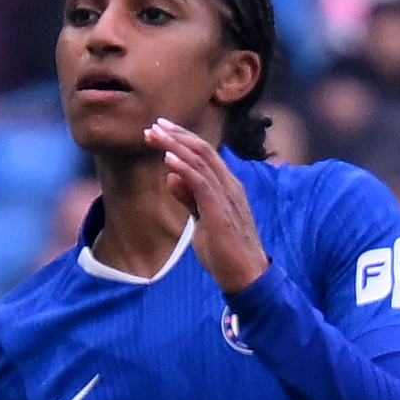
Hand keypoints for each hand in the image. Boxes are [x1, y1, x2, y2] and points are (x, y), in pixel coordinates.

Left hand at [145, 116, 270, 292]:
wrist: (245, 275)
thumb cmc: (224, 249)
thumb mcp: (201, 219)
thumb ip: (189, 197)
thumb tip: (171, 176)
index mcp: (226, 186)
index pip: (204, 154)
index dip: (182, 139)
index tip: (160, 129)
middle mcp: (230, 186)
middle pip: (203, 151)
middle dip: (177, 136)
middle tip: (154, 124)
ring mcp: (227, 197)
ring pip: (201, 162)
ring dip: (176, 146)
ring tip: (155, 135)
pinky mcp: (220, 211)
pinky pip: (202, 183)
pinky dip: (185, 169)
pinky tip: (168, 159)